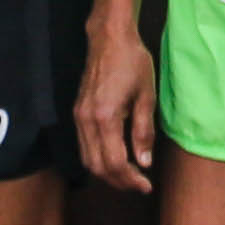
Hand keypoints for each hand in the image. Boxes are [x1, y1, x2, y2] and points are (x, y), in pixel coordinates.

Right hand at [76, 15, 159, 193]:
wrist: (109, 38)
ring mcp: (79, 117)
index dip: (130, 179)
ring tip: (129, 176)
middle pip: (97, 166)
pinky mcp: (77, 113)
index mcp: (105, 116)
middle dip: (118, 181)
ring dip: (107, 173)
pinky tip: (115, 159)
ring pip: (87, 159)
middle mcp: (86, 120)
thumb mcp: (146, 96)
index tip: (146, 186)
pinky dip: (98, 160)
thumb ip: (144, 131)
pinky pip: (84, 146)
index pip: (115, 162)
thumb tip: (144, 162)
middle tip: (139, 185)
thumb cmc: (132, 62)